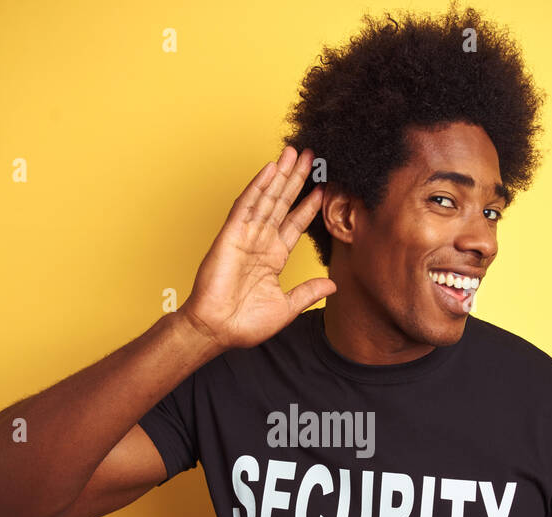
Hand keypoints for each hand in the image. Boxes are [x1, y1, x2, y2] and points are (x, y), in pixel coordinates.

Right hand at [180, 145, 336, 351]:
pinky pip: (246, 205)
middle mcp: (260, 243)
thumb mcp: (287, 307)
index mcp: (273, 258)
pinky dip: (258, 186)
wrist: (218, 330)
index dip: (308, 206)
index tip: (323, 188)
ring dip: (280, 175)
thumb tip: (333, 285)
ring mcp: (245, 236)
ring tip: (294, 152)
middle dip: (296, 180)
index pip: (294, 225)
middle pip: (282, 203)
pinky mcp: (231, 235)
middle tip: (311, 156)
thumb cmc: (245, 324)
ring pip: (266, 198)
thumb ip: (309, 293)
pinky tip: (270, 169)